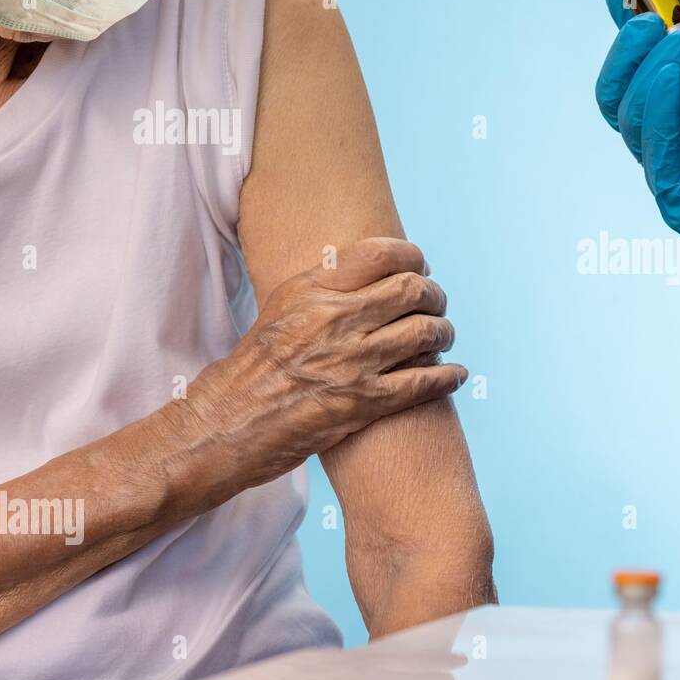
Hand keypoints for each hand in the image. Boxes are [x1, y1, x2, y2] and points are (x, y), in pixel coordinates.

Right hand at [183, 238, 467, 500]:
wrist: (224, 426)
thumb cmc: (251, 369)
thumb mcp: (279, 310)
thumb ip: (323, 288)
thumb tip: (369, 271)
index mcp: (312, 290)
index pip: (383, 253)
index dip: (414, 258)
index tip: (420, 268)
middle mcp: (334, 319)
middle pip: (412, 290)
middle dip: (435, 295)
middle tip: (437, 304)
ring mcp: (351, 361)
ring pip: (426, 332)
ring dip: (444, 333)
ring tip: (444, 337)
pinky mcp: (362, 402)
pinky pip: (424, 382)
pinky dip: (448, 377)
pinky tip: (456, 376)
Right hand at [595, 0, 679, 246]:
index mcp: (676, 107)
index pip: (636, 59)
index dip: (621, 16)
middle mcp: (662, 135)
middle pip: (615, 90)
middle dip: (629, 47)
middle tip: (655, 17)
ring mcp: (665, 166)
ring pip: (627, 113)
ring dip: (651, 67)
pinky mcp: (674, 196)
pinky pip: (653, 145)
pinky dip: (660, 103)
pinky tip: (677, 75)